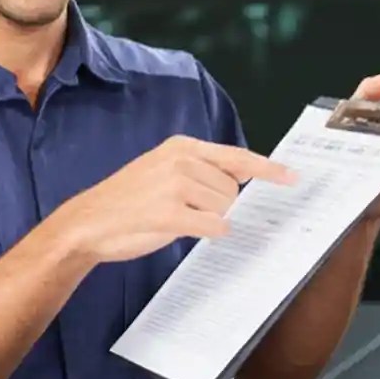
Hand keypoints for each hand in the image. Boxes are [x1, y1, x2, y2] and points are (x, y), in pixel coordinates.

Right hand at [52, 135, 295, 263]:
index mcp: (181, 146)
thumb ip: (200, 171)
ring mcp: (175, 186)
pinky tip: (184, 230)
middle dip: (221, 205)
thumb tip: (240, 184)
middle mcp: (181, 161)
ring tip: (175, 218)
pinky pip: (213, 226)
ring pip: (225, 208)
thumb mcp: (162, 171)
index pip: (237, 156)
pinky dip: (208, 232)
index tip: (292, 177)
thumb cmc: (128, 201)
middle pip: (232, 189)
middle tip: (189, 211)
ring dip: (209, 219)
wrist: (87, 223)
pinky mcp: (169, 214)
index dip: (268, 169)